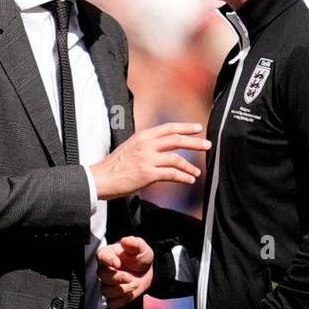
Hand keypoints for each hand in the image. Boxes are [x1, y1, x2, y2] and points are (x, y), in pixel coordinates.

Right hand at [91, 123, 209, 198]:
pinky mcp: (148, 174)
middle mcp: (146, 145)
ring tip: (196, 172)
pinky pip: (172, 174)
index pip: (168, 128)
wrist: (101, 178)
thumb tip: (161, 148)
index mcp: (143, 136)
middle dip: (195, 142)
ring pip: (176, 158)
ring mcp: (147, 159)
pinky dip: (183, 177)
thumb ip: (146, 145)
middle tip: (207, 145)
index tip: (198, 128)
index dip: (185, 127)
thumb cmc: (115, 166)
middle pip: (177, 140)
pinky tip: (189, 180)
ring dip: (190, 166)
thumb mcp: (130, 147)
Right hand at [97, 235, 153, 308]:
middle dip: (117, 279)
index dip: (108, 260)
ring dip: (122, 290)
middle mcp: (105, 269)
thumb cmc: (140, 257)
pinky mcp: (113, 296)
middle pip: (102, 276)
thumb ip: (134, 243)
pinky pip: (112, 303)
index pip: (101, 256)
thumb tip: (126, 241)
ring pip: (106, 291)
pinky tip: (130, 293)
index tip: (118, 263)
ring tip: (135, 284)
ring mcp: (107, 284)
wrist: (147, 271)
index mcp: (109, 255)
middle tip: (131, 278)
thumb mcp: (141, 248)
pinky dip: (122, 300)